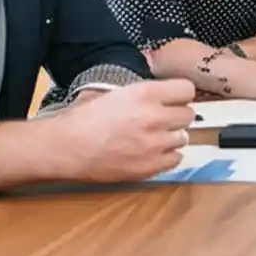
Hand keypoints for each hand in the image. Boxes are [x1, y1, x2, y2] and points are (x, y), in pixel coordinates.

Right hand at [51, 79, 196, 182]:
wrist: (67, 148)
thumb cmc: (84, 118)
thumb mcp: (116, 93)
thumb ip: (144, 93)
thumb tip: (164, 96)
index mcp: (145, 94)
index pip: (187, 89)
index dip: (180, 95)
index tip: (174, 99)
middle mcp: (155, 117)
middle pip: (188, 115)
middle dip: (176, 116)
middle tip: (161, 120)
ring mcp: (154, 144)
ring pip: (184, 138)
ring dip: (172, 137)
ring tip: (153, 137)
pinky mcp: (150, 166)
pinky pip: (176, 158)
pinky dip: (167, 156)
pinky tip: (152, 152)